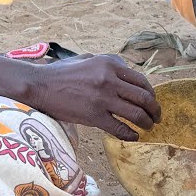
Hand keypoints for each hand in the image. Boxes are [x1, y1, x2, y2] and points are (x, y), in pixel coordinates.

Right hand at [27, 55, 161, 140]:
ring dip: (146, 123)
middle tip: (156, 118)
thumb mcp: (88, 59)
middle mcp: (109, 79)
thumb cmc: (61, 73)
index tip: (152, 102)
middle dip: (155, 110)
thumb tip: (127, 71)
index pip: (142, 81)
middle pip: (144, 97)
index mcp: (109, 64)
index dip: (152, 94)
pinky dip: (131, 135)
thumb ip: (108, 64)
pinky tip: (133, 137)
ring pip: (136, 114)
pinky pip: (120, 129)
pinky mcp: (93, 116)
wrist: (39, 85)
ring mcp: (102, 98)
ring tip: (147, 128)